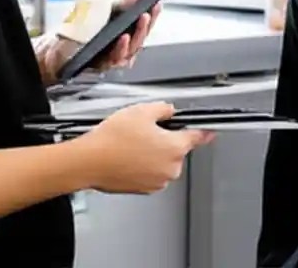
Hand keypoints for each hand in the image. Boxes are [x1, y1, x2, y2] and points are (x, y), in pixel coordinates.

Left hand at [37, 0, 159, 83]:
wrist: (52, 48)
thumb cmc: (75, 27)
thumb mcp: (99, 3)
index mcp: (122, 26)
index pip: (143, 20)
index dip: (153, 13)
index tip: (158, 3)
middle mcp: (121, 42)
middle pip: (142, 35)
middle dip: (148, 23)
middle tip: (151, 12)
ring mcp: (114, 55)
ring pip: (134, 48)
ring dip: (139, 34)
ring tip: (141, 20)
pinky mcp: (106, 65)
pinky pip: (119, 59)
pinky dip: (122, 48)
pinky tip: (124, 38)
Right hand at [76, 102, 213, 193]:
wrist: (87, 162)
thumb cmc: (112, 139)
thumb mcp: (141, 111)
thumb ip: (163, 109)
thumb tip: (169, 111)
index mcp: (175, 148)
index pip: (197, 137)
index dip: (203, 131)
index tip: (210, 131)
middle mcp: (170, 168)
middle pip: (176, 149)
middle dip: (165, 140)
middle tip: (143, 132)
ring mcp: (157, 181)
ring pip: (162, 162)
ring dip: (153, 154)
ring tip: (130, 145)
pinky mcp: (144, 189)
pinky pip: (150, 173)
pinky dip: (143, 165)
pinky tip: (126, 157)